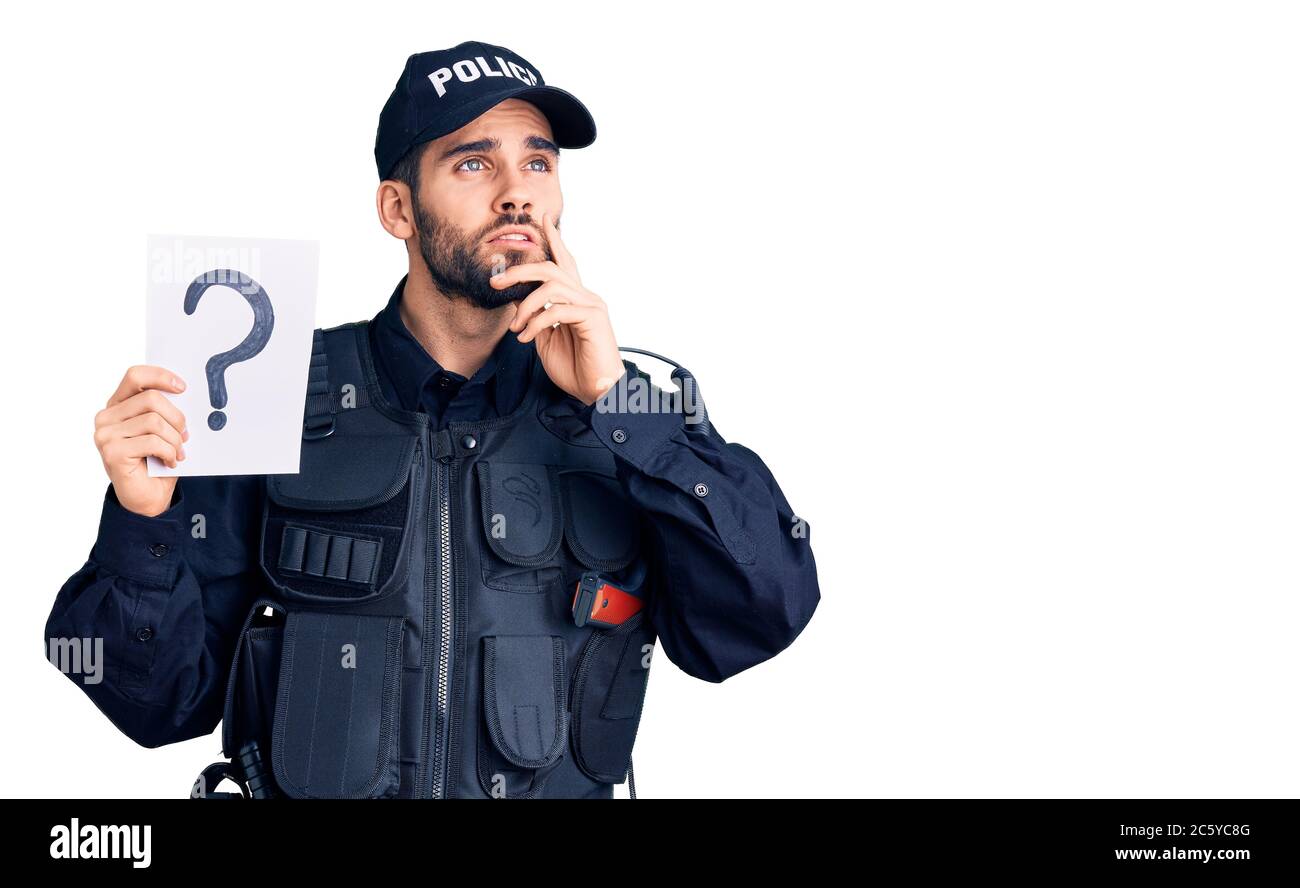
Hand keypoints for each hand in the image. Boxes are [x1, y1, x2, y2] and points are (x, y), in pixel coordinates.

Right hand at [95, 366, 188, 517]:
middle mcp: (106, 417)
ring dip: (175, 440)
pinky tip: (169, 462)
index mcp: (118, 405)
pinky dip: (168, 452)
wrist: (147, 498)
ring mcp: (105, 435)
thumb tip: (185, 393)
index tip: (183, 387)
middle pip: (151, 399)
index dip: (161, 376)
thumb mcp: (162, 431)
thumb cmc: (156, 462)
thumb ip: (165, 411)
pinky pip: (152, 442)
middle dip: (177, 418)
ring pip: (154, 421)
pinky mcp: (112, 452)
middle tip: (185, 435)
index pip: (135, 376)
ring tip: (177, 452)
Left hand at [491, 212, 625, 404]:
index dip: (554, 239)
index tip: (543, 219)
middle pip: (550, 268)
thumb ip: (536, 316)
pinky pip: (557, 310)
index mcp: (575, 298)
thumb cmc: (575, 367)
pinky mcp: (593, 318)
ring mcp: (591, 305)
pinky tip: (528, 338)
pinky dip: (536, 322)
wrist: (598, 392)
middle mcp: (586, 296)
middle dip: (519, 271)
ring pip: (551, 286)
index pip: (564, 262)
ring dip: (526, 306)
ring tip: (517, 329)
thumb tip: (517, 301)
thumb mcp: (546, 338)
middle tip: (497, 282)